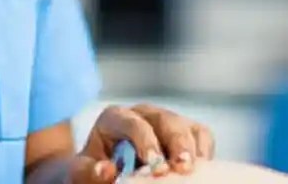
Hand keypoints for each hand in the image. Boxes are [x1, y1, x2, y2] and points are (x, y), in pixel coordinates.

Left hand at [67, 103, 214, 182]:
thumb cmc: (92, 169)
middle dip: (177, 144)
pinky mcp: (185, 133)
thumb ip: (87, 171)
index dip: (146, 142)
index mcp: (115, 118)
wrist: (103, 168)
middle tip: (183, 167)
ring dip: (194, 148)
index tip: (156, 166)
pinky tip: (202, 170)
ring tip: (195, 169)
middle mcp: (144, 114)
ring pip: (187, 127)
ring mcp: (167, 122)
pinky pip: (202, 136)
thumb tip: (107, 170)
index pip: (133, 123)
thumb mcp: (82, 171)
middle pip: (166, 121)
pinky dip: (204, 151)